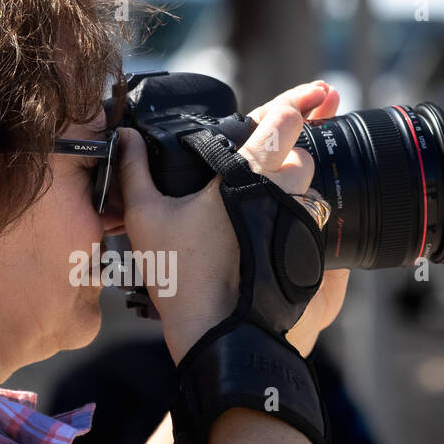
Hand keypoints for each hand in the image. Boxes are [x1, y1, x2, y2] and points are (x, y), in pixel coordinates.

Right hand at [117, 79, 343, 362]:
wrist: (219, 339)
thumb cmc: (180, 278)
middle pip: (305, 156)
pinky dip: (301, 224)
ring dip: (297, 192)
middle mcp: (285, 196)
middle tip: (262, 171)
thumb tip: (127, 136)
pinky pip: (317, 226)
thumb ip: (134, 171)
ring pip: (314, 191)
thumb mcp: (145, 219)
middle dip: (290, 156)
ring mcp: (304, 227)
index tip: (296, 103)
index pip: (284, 122)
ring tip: (265, 207)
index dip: (290, 108)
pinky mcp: (314, 257)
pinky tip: (273, 237)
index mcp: (248, 175)